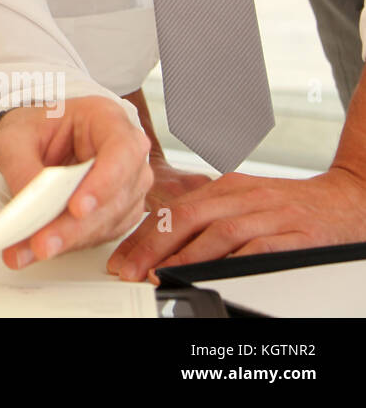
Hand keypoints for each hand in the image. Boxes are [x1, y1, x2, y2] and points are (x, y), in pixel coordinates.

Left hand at [0, 95, 151, 268]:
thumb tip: (32, 205)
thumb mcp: (14, 139)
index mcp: (106, 119)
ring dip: (70, 240)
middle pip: (116, 195)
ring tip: (33, 248)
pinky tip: (40, 248)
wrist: (30, 139)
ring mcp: (125, 186)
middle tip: (43, 242)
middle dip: (76, 225)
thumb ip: (22, 168)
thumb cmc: (31, 129)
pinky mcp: (115, 214)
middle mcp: (125, 154)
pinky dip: (68, 244)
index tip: (77, 207)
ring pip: (109, 221)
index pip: (122, 150)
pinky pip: (99, 235)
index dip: (105, 181)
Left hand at [107, 165, 365, 282]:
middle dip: (152, 247)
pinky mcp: (297, 235)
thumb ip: (207, 217)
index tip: (120, 259)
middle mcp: (244, 196)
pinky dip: (233, 263)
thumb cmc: (291, 206)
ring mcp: (271, 214)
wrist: (348, 198)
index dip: (142, 235)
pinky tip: (213, 275)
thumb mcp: (244, 201)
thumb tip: (159, 243)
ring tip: (160, 277)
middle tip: (129, 271)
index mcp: (226, 187)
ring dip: (185, 257)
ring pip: (219, 233)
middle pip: (188, 218)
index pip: (174, 209)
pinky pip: (260, 248)